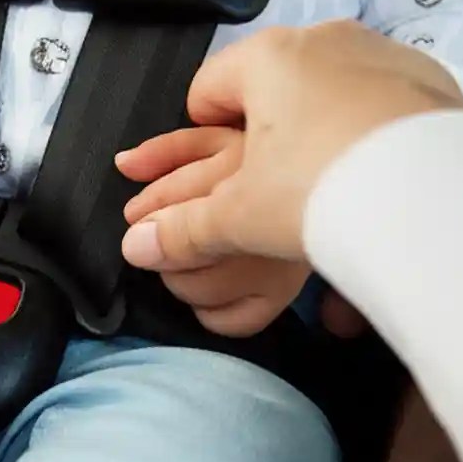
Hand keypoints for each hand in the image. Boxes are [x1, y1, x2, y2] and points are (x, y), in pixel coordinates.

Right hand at [119, 20, 462, 283]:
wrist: (439, 201)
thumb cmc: (325, 191)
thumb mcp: (242, 217)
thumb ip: (184, 229)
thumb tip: (136, 246)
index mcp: (269, 56)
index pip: (207, 87)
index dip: (199, 136)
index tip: (215, 178)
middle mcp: (328, 39)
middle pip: (273, 88)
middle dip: (267, 139)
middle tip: (273, 194)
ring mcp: (386, 55)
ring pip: (334, 94)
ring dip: (324, 136)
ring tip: (331, 194)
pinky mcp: (435, 83)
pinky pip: (388, 107)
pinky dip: (376, 140)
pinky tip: (380, 185)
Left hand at [119, 126, 310, 335]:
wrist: (339, 192)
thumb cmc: (268, 160)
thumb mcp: (218, 140)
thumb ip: (168, 151)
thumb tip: (123, 165)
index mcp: (250, 167)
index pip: (177, 204)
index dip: (147, 210)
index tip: (135, 215)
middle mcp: (268, 218)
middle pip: (183, 255)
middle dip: (162, 247)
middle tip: (162, 239)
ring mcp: (279, 262)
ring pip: (202, 290)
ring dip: (182, 277)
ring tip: (187, 260)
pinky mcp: (286, 294)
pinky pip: (233, 320)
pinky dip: (210, 310)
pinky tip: (210, 290)